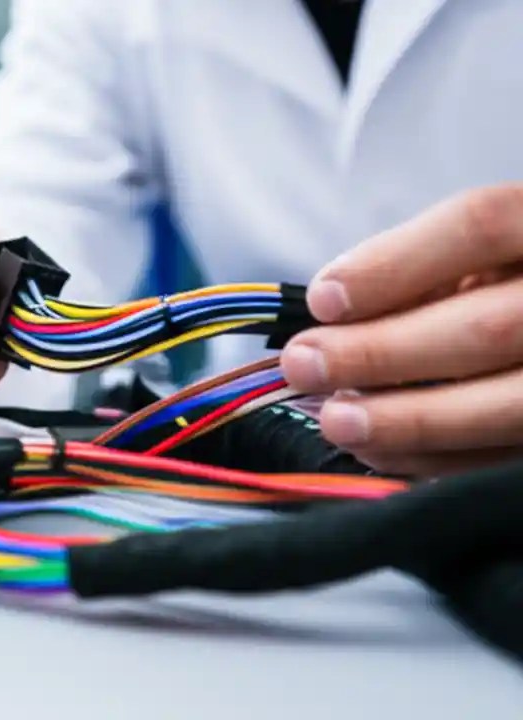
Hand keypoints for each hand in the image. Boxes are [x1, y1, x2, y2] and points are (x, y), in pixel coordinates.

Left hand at [280, 184, 522, 475]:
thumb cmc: (505, 284)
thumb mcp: (480, 254)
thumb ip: (420, 271)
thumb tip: (330, 313)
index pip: (479, 224)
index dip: (392, 264)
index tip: (322, 300)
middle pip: (487, 327)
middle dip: (381, 353)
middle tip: (305, 365)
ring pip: (506, 404)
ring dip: (407, 419)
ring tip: (337, 420)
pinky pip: (507, 458)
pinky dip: (440, 458)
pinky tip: (381, 450)